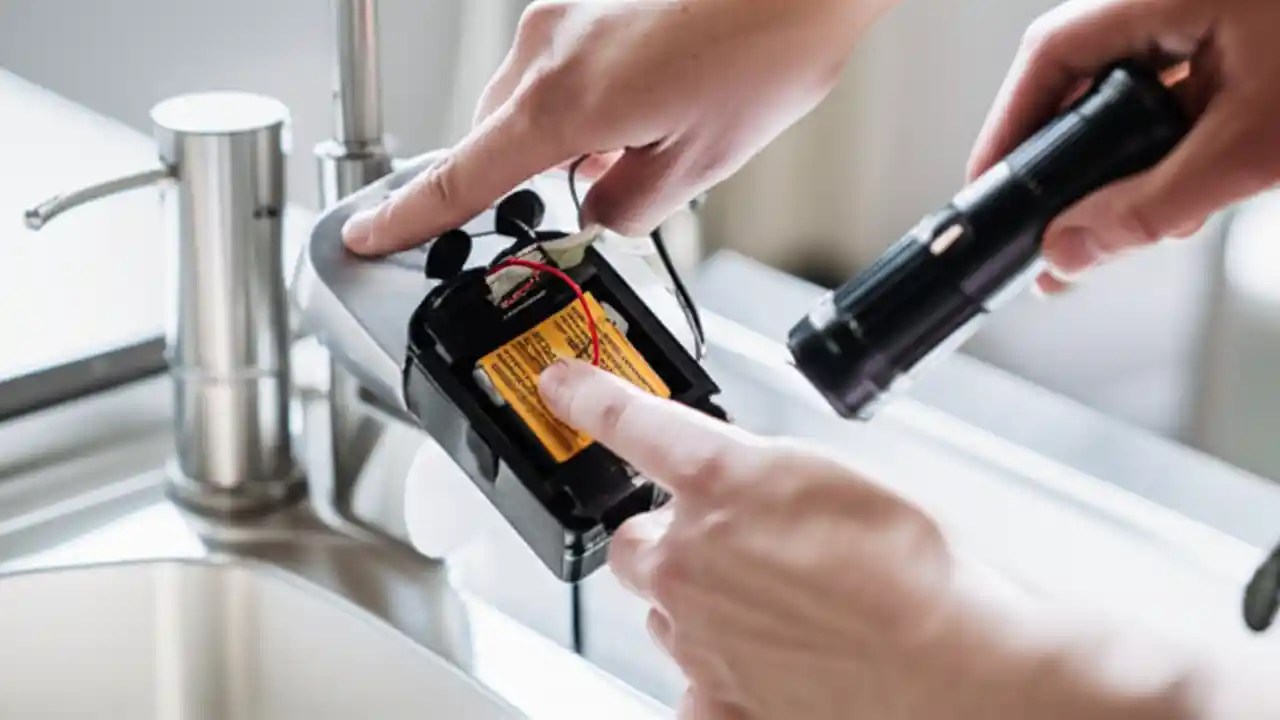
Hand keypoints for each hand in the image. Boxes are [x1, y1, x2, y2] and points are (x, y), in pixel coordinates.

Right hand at [343, 0, 891, 255]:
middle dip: (530, 183)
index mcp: (559, 103)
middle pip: (497, 141)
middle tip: (583, 208)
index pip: (460, 178)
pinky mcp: (587, 5)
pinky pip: (560, 73)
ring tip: (646, 149)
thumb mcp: (695, 167)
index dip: (408, 216)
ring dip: (568, 145)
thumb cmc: (765, 50)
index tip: (366, 234)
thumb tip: (599, 212)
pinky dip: (588, 109)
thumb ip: (625, 209)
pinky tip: (646, 113)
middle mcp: (544, 52)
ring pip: (532, 108)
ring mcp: (562, 20)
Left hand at [537, 359, 1200, 718]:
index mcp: (722, 484)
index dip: (587, 397)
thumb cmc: (920, 574)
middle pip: (636, 539)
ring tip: (776, 606)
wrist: (955, 669)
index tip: (560, 386)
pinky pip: (688, 681)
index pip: (631, 423)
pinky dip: (713, 672)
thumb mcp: (838, 480)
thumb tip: (735, 479)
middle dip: (670, 536)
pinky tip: (764, 662)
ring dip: (696, 600)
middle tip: (732, 543)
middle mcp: (691, 559)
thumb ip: (765, 475)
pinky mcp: (716, 696)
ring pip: (663, 608)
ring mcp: (696, 634)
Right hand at [968, 0, 1279, 293]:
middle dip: (1064, 162)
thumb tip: (1067, 249)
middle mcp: (1175, 0)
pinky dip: (1165, 153)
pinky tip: (1180, 197)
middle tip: (1045, 224)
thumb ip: (1153, 205)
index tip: (987, 188)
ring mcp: (1206, 22)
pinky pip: (1173, 100)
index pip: (1051, 55)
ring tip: (1126, 224)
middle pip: (1077, 81)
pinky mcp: (1236, 47)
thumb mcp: (1251, 148)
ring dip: (1119, 167)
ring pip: (1127, 98)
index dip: (1007, 127)